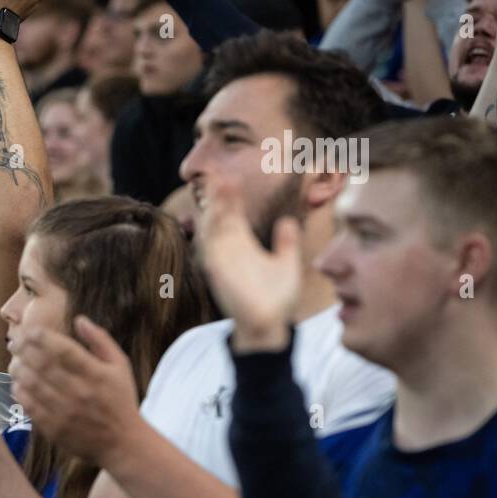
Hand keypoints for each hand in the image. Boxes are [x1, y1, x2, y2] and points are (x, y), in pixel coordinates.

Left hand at [7, 319, 142, 465]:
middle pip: (42, 364)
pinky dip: (20, 392)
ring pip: (32, 384)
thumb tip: (79, 319)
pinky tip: (18, 383)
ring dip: (18, 369)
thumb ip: (100, 340)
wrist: (123, 444)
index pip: (62, 349)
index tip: (29, 331)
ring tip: (14, 361)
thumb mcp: (120, 366)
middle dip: (23, 349)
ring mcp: (65, 412)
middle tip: (14, 342)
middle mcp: (79, 391)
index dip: (41, 336)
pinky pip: (29, 406)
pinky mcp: (54, 428)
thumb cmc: (121, 400)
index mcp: (96, 374)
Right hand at [198, 174, 298, 350]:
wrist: (270, 323)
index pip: (233, 215)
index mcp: (243, 245)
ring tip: (216, 187)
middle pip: (219, 216)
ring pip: (212, 228)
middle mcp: (229, 249)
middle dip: (218, 196)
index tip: (230, 177)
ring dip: (213, 208)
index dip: (231, 197)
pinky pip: (209, 248)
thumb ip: (287, 242)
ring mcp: (222, 259)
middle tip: (217, 174)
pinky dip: (208, 232)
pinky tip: (210, 216)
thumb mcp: (287, 263)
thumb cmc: (277, 298)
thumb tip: (288, 221)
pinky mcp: (218, 271)